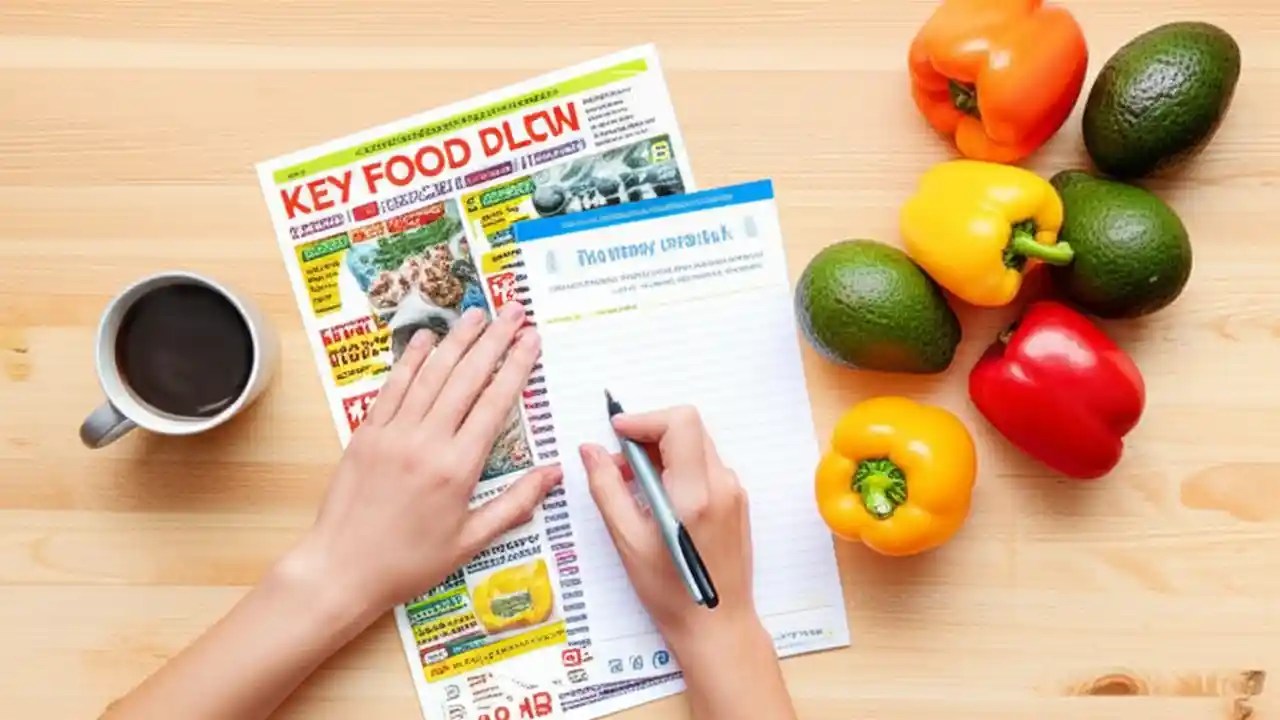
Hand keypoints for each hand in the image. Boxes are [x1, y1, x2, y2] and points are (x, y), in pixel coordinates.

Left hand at [283, 302, 561, 616]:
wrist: (341, 570)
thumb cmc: (409, 563)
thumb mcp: (471, 540)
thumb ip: (515, 503)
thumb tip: (554, 473)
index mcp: (457, 469)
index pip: (494, 403)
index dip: (516, 366)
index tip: (531, 339)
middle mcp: (426, 442)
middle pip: (466, 378)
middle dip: (493, 341)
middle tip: (512, 312)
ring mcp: (393, 434)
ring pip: (430, 374)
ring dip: (456, 340)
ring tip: (477, 314)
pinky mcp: (366, 434)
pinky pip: (393, 388)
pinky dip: (410, 360)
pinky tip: (426, 339)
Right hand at [579, 406, 760, 654]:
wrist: (717, 625)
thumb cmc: (670, 593)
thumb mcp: (628, 540)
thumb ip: (607, 488)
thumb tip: (591, 450)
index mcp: (695, 493)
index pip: (678, 423)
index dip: (643, 420)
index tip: (616, 432)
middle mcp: (722, 485)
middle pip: (688, 428)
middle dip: (649, 434)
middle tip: (619, 461)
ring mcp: (734, 492)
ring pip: (696, 446)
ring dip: (662, 452)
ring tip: (634, 485)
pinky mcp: (737, 502)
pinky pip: (705, 467)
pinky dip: (679, 469)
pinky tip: (659, 498)